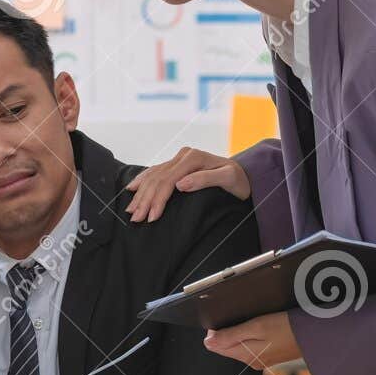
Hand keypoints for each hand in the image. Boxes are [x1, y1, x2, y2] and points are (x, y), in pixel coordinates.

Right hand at [125, 146, 251, 222]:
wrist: (245, 174)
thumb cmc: (239, 180)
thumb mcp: (228, 179)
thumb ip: (204, 179)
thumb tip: (180, 184)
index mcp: (193, 158)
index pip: (168, 180)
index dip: (158, 199)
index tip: (151, 217)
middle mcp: (184, 156)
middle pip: (158, 179)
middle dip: (145, 200)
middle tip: (136, 218)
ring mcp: (179, 159)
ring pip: (153, 176)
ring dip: (140, 194)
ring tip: (131, 210)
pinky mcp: (177, 164)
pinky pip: (155, 172)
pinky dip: (142, 181)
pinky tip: (132, 188)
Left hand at [203, 311, 300, 370]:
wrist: (315, 335)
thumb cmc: (288, 328)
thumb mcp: (256, 327)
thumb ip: (231, 335)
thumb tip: (208, 341)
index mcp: (246, 355)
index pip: (216, 347)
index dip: (215, 331)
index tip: (225, 319)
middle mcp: (251, 362)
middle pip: (227, 346)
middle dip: (228, 331)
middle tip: (243, 318)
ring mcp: (260, 360)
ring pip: (238, 345)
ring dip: (240, 333)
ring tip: (254, 321)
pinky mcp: (269, 356)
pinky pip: (251, 346)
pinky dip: (251, 336)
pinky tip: (261, 328)